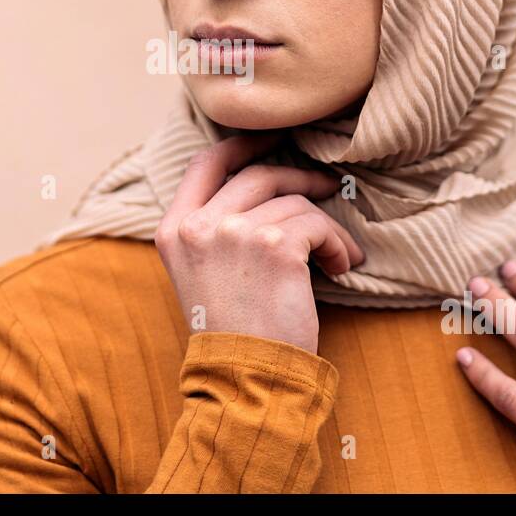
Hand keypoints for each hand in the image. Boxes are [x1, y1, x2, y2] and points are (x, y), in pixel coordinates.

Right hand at [153, 131, 363, 354]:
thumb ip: (214, 229)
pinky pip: (318, 226)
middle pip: (257, 174)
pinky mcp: (275, 246)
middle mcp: (199, 226)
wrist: (246, 378)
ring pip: (294, 202)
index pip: (205, 163)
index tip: (272, 137)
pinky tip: (342, 266)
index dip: (241, 143)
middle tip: (326, 186)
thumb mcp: (201, 273)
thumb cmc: (232, 331)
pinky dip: (338, 245)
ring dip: (324, 226)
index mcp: (173, 230)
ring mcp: (235, 233)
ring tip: (338, 254)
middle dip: (298, 177)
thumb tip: (260, 184)